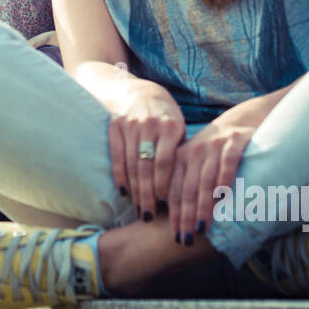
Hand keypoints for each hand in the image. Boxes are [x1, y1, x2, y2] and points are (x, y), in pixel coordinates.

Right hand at [104, 78, 185, 223]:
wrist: (140, 93)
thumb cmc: (165, 119)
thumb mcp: (179, 130)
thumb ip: (181, 154)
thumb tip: (192, 188)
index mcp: (170, 127)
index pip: (166, 161)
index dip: (164, 184)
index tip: (166, 206)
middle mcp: (150, 125)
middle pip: (147, 166)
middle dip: (148, 194)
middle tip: (149, 216)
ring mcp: (131, 125)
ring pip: (131, 164)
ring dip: (135, 190)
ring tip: (139, 210)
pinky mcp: (115, 126)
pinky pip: (116, 155)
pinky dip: (120, 175)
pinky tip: (125, 192)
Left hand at [162, 118, 254, 243]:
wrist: (241, 119)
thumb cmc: (215, 150)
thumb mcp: (196, 162)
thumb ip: (184, 183)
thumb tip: (173, 219)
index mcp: (180, 157)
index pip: (173, 190)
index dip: (173, 215)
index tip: (174, 236)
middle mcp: (195, 151)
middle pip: (187, 189)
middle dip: (185, 216)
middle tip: (185, 240)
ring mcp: (214, 145)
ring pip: (205, 180)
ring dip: (202, 206)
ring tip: (201, 227)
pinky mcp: (235, 141)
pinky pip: (228, 162)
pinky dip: (224, 179)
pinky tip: (223, 198)